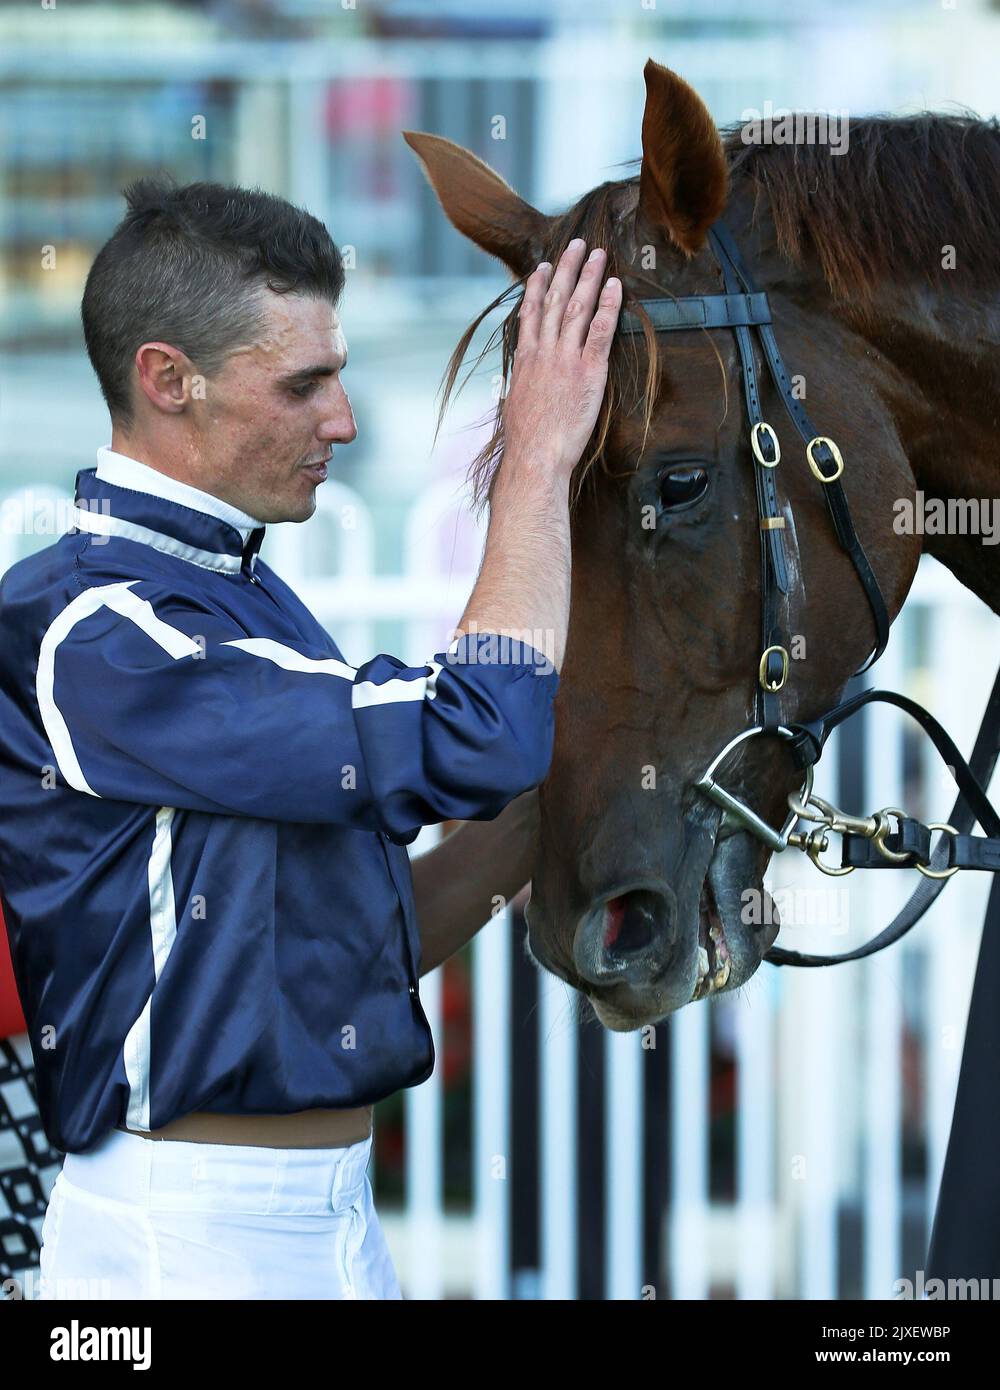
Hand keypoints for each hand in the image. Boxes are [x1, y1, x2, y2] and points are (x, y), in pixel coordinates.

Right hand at [500, 239, 621, 483]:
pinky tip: (614, 286)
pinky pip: (599, 331)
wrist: (534, 457)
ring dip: (587, 277)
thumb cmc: (526, 441)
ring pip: (576, 308)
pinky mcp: (588, 372)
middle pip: (554, 300)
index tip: (543, 266)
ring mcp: (565, 360)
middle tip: (576, 244)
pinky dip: (607, 306)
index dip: (537, 286)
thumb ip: (522, 386)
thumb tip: (521, 385)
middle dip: (565, 269)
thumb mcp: (515, 405)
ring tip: (597, 254)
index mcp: (525, 360)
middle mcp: (543, 353)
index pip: (530, 313)